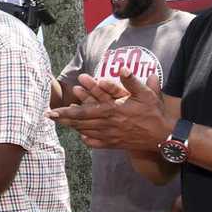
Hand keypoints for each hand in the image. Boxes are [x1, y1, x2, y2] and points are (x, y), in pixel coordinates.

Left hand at [50, 69, 171, 150]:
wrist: (163, 137)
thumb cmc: (153, 113)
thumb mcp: (145, 94)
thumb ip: (132, 81)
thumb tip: (123, 67)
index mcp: (111, 111)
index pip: (83, 112)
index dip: (66, 112)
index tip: (52, 111)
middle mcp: (108, 125)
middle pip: (79, 123)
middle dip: (63, 119)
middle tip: (48, 116)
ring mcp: (110, 136)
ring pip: (85, 132)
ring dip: (72, 127)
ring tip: (60, 122)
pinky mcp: (115, 144)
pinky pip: (96, 143)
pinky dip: (87, 139)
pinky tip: (81, 136)